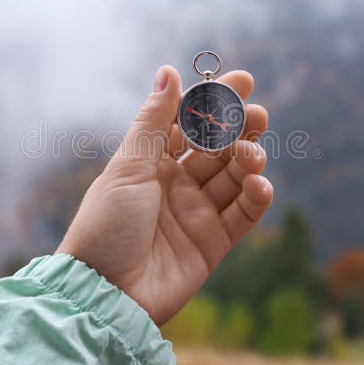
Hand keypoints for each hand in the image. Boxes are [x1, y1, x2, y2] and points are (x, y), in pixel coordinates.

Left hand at [56, 65, 271, 324]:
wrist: (104, 294)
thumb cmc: (105, 226)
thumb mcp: (128, 167)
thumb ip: (154, 121)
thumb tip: (168, 71)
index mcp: (151, 162)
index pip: (189, 122)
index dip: (214, 101)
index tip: (242, 79)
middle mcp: (176, 183)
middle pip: (217, 147)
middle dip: (239, 128)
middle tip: (256, 114)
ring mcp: (196, 212)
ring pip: (234, 177)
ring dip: (249, 160)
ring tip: (253, 154)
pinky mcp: (213, 243)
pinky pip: (242, 215)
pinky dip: (255, 197)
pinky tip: (259, 184)